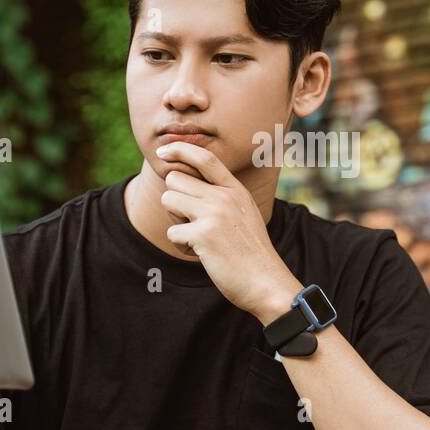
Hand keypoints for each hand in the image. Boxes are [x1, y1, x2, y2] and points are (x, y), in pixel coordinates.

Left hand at [156, 141, 300, 321]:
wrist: (265, 281)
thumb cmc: (250, 251)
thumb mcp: (244, 213)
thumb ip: (221, 196)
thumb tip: (185, 182)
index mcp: (235, 190)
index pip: (205, 157)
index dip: (180, 149)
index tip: (164, 150)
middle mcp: (224, 196)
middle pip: (175, 179)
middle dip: (174, 199)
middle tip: (190, 221)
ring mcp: (213, 214)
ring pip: (168, 199)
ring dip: (175, 221)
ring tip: (196, 236)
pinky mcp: (203, 235)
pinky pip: (172, 232)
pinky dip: (181, 246)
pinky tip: (201, 253)